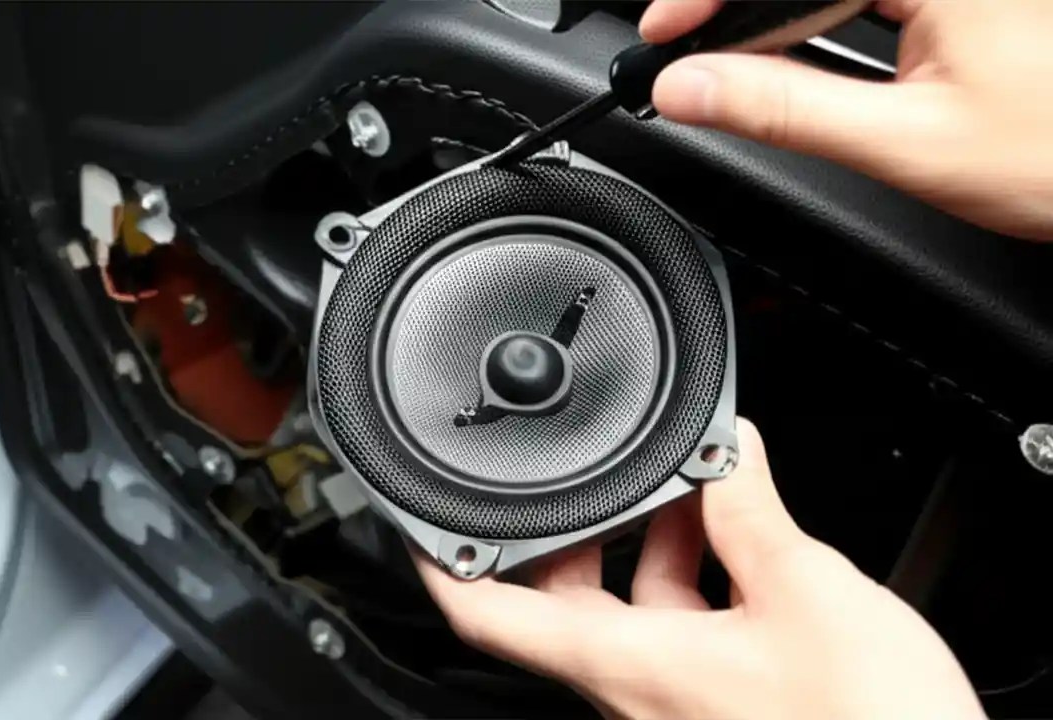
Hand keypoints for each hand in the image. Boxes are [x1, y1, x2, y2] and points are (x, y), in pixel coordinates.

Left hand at [415, 420, 983, 719]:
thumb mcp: (809, 595)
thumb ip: (754, 513)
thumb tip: (729, 451)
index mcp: (625, 666)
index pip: (483, 613)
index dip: (435, 559)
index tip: (413, 517)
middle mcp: (634, 690)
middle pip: (559, 596)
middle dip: (577, 523)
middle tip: (596, 468)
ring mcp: (675, 700)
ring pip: (629, 604)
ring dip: (650, 540)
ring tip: (690, 484)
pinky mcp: (719, 702)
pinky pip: (681, 625)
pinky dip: (695, 572)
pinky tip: (736, 535)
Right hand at [639, 0, 1052, 241]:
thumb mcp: (901, 140)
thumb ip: (783, 110)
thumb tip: (690, 88)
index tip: (662, 35)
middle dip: (737, 10)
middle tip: (682, 53)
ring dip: (777, 17)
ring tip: (727, 58)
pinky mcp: (964, 6)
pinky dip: (823, 22)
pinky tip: (795, 53)